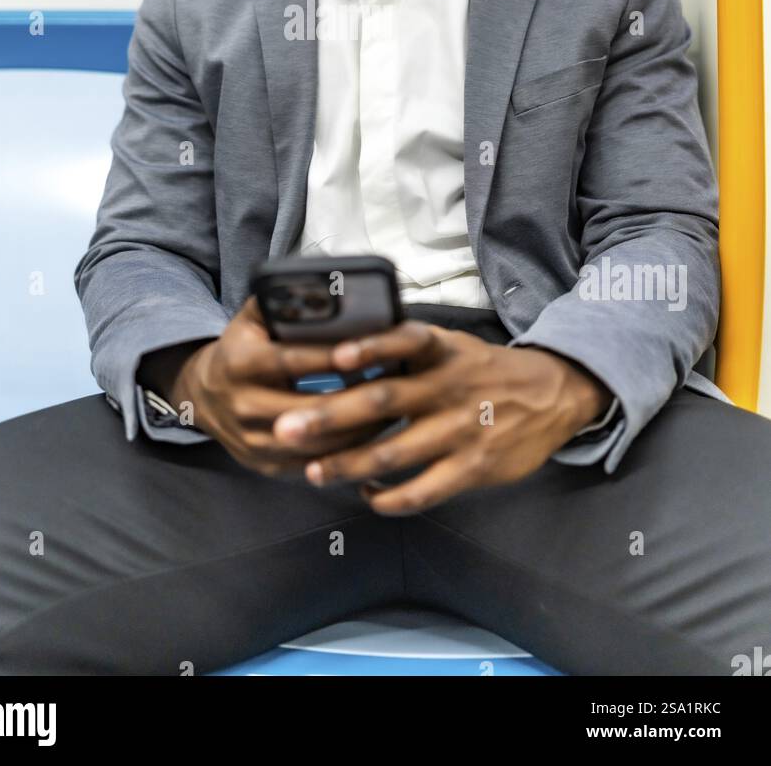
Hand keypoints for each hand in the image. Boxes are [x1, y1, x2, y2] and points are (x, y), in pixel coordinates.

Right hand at [173, 295, 400, 478]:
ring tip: (389, 410)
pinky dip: (343, 453)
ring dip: (355, 430)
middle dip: (352, 399)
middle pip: (306, 408)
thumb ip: (282, 301)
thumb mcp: (251, 319)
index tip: (364, 351)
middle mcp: (241, 404)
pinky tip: (370, 435)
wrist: (202, 395)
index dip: (328, 357)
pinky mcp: (263, 464)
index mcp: (239, 362)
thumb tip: (327, 285)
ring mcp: (251, 440)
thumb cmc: (241, 348)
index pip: (289, 360)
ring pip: (313, 444)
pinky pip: (311, 465)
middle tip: (391, 385)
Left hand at [271, 321, 612, 513]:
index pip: (405, 341)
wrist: (552, 395)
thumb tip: (341, 350)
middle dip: (330, 417)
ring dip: (348, 465)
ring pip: (394, 453)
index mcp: (441, 351)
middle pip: (383, 402)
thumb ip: (406, 349)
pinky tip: (367, 497)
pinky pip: (422, 491)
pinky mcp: (472, 468)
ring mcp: (460, 431)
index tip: (336, 356)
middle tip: (287, 428)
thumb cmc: (483, 369)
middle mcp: (447, 388)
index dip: (371, 348)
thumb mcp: (452, 345)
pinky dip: (389, 498)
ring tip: (313, 472)